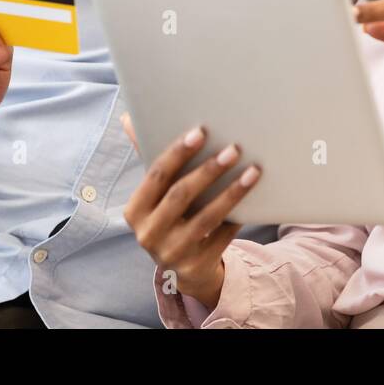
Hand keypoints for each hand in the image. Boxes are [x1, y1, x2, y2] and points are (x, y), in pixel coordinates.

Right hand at [121, 116, 260, 309]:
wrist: (184, 268)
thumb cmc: (171, 217)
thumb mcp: (157, 196)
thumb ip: (151, 159)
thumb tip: (128, 116)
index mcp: (135, 211)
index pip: (156, 175)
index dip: (178, 153)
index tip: (200, 132)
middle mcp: (148, 235)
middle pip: (181, 195)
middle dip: (209, 170)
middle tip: (234, 149)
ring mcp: (172, 254)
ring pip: (206, 218)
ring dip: (231, 192)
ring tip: (253, 171)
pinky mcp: (197, 266)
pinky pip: (223, 237)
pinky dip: (238, 217)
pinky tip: (254, 200)